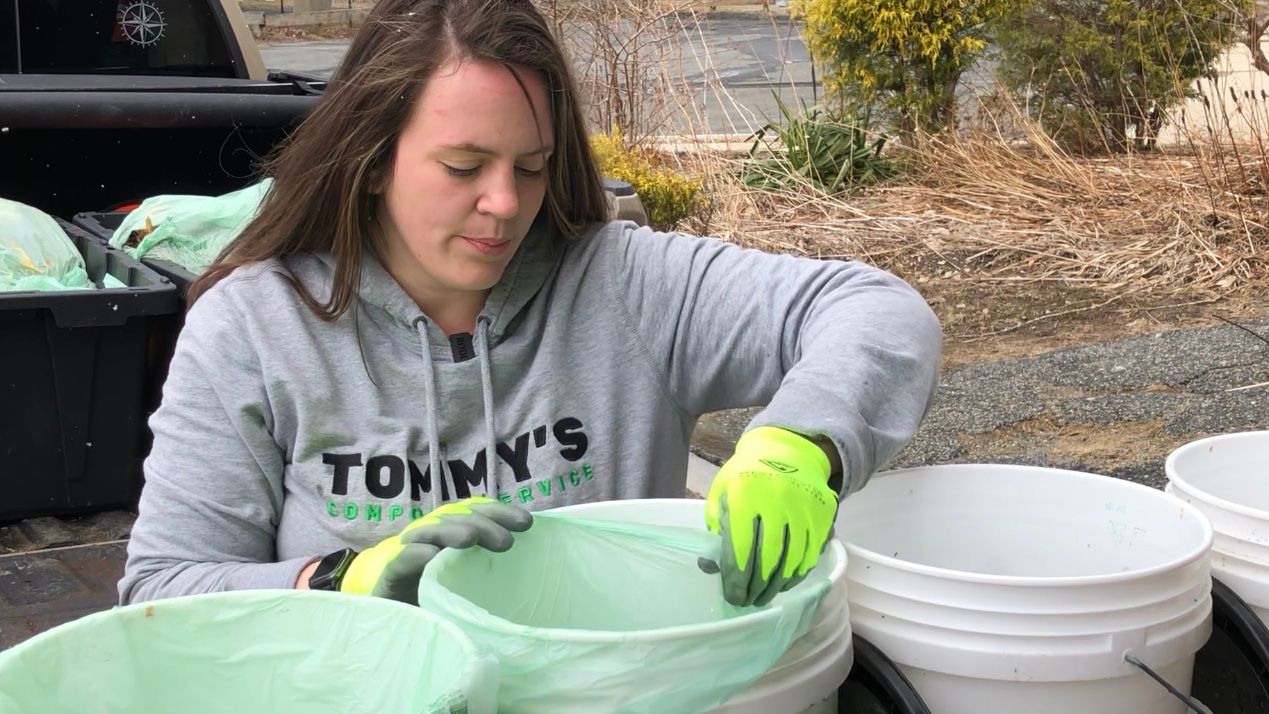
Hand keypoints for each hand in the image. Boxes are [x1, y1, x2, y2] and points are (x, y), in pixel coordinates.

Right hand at [340, 497, 531, 603]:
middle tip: (505, 543)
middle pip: (459, 520)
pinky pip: (402, 560)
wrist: (399, 632)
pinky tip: (430, 555)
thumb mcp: (476, 591)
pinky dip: (416, 554)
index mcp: (458, 541)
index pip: (479, 515)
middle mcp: (436, 542)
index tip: (526, 523)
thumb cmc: (445, 610)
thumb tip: (538, 566)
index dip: (501, 512)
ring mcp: (413, 555)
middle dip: (483, 524)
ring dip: (451, 532)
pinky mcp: (391, 575)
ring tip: (470, 538)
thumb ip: (498, 578)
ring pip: (431, 533)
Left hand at [705, 427, 837, 606]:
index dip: (736, 579)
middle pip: (767, 559)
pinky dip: (797, 573)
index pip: (741, 547)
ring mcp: (803, 508)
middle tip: (748, 602)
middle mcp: (777, 501)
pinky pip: (811, 554)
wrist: (788, 449)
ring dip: (777, 585)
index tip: (733, 596)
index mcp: (745, 494)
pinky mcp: (823, 514)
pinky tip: (785, 582)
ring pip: (791, 560)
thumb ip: (715, 526)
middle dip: (756, 588)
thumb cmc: (747, 474)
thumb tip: (711, 567)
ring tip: (764, 597)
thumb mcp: (722, 491)